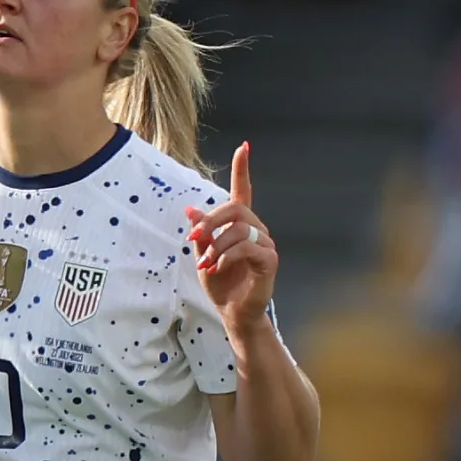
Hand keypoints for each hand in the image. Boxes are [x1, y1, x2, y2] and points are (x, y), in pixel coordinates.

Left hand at [184, 143, 278, 341]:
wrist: (233, 313)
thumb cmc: (221, 285)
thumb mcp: (203, 255)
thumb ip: (200, 233)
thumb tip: (190, 209)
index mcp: (241, 226)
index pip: (243, 191)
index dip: (242, 169)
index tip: (244, 147)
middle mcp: (256, 230)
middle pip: (234, 209)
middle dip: (210, 221)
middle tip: (193, 238)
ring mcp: (266, 244)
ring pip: (238, 230)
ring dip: (215, 246)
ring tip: (205, 264)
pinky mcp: (269, 260)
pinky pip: (246, 248)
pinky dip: (226, 257)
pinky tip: (217, 268)